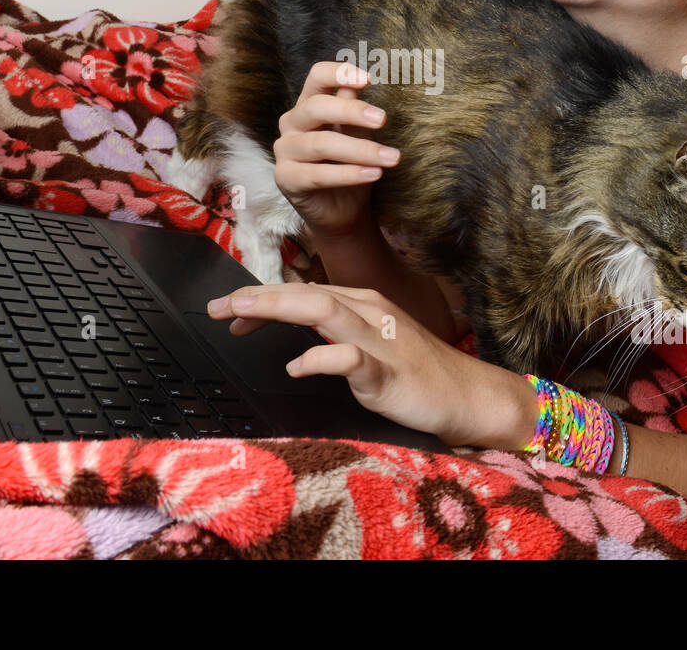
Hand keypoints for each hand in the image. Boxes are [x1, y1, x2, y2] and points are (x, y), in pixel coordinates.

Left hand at [205, 282, 535, 449]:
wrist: (469, 396)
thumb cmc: (419, 373)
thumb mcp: (372, 342)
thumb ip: (335, 329)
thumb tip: (297, 319)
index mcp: (363, 304)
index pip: (304, 291)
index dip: (263, 298)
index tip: (229, 311)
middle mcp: (369, 313)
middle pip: (306, 293)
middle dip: (258, 296)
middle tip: (217, 306)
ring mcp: (380, 341)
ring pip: (323, 310)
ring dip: (278, 308)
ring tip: (242, 314)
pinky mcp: (389, 374)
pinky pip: (350, 359)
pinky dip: (320, 358)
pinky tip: (297, 367)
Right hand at [273, 61, 399, 242]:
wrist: (342, 211)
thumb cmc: (350, 165)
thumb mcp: (358, 134)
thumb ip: (354, 111)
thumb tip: (361, 81)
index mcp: (308, 105)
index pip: (316, 77)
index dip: (338, 73)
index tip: (368, 79)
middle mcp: (292, 124)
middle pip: (316, 107)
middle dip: (352, 112)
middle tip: (382, 119)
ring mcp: (285, 151)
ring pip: (321, 143)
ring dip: (360, 150)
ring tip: (390, 158)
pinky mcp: (285, 178)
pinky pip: (317, 174)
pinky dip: (348, 174)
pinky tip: (373, 174)